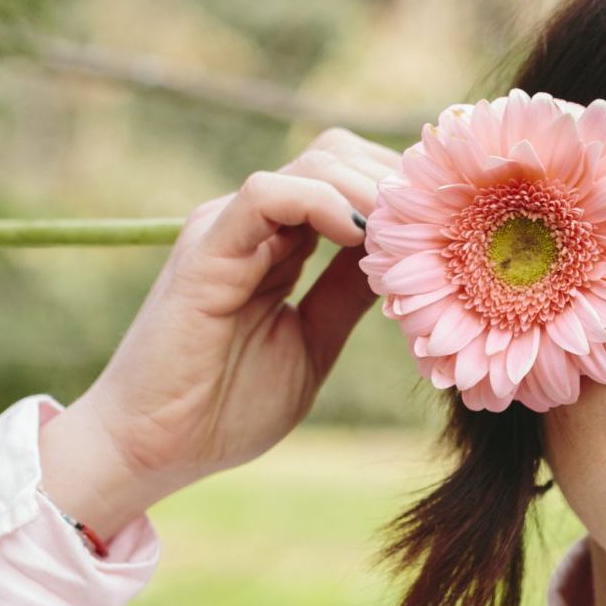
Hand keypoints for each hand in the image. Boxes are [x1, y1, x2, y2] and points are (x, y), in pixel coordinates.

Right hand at [42, 128, 405, 534]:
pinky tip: (364, 239)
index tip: (454, 227)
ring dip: (374, 191)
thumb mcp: (313, 343)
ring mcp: (228, 229)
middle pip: (339, 156)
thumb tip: (406, 262)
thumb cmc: (223, 410)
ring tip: (412, 236)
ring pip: (314, 162)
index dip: (405, 195)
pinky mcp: (206, 248)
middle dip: (400, 184)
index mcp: (278, 244)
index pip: (350, 182)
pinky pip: (267, 194)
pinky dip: (324, 203)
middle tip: (445, 227)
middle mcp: (253, 224)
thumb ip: (347, 296)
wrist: (150, 449)